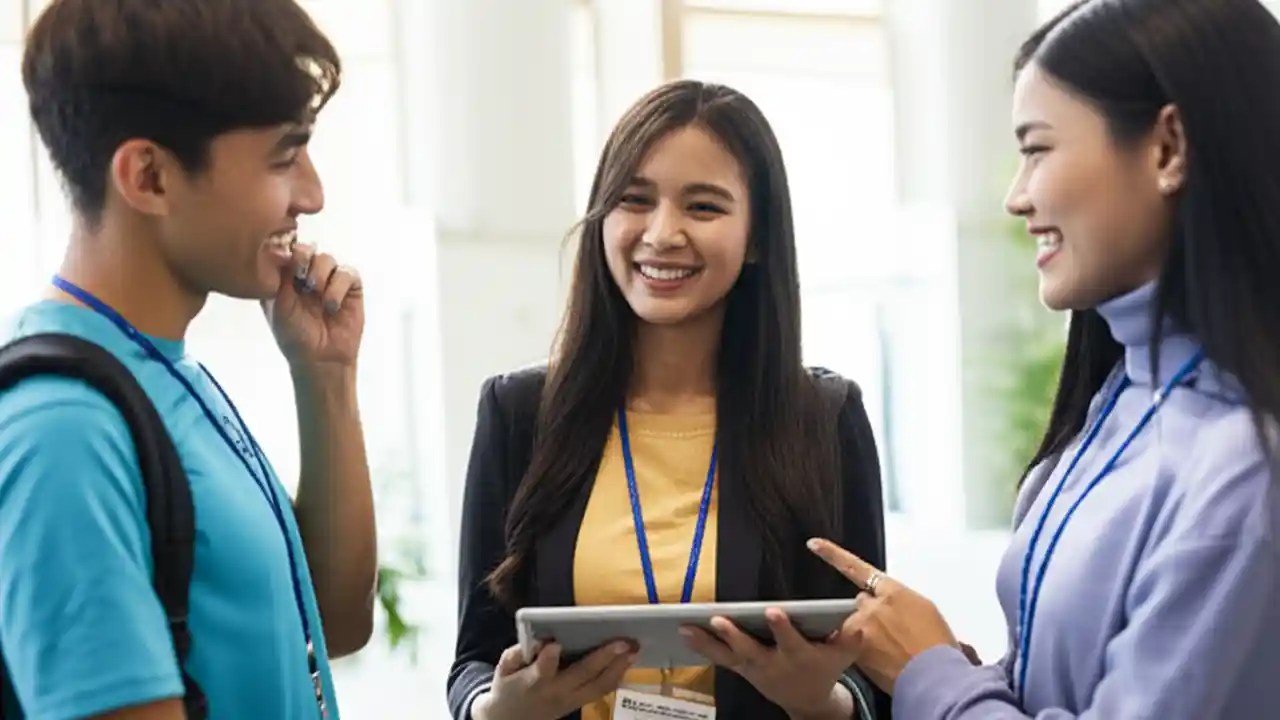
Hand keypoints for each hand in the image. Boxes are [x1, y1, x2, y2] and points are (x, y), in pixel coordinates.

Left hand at [263, 242, 364, 369]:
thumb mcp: (278, 304)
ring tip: (316, 293)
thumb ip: (280, 276)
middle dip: (304, 259)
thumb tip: (286, 250)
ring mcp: (330, 281)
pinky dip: (339, 286)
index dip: (288, 251)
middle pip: (309, 249)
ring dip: (321, 274)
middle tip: (302, 277)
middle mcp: (308, 276)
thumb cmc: (294, 336)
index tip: (287, 264)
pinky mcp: (351, 288)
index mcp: (286, 278)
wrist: (320, 358)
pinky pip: (347, 273)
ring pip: (328, 259)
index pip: (287, 251)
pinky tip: (332, 306)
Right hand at [472, 641, 635, 719]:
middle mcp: (555, 692)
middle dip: (604, 658)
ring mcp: (570, 700)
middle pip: (582, 676)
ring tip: (634, 650)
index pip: (541, 671)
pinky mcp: (579, 704)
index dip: (548, 659)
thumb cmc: (507, 687)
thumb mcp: (503, 669)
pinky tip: (628, 662)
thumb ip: (518, 654)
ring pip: (598, 687)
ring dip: (618, 668)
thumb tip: (538, 641)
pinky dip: (617, 677)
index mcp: (532, 682)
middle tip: (623, 642)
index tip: (555, 644)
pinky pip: (601, 691)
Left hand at [679, 609, 857, 718]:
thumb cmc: (824, 669)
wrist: (808, 702)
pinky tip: (684, 631)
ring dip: (707, 642)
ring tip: (686, 627)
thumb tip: (858, 623)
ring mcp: (753, 667)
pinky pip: (718, 657)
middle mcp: (771, 663)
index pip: (789, 640)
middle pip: (749, 649)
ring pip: (727, 655)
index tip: (773, 611)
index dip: (781, 627)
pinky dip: (701, 646)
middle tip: (719, 620)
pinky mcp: (741, 668)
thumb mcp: (842, 657)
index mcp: (797, 656)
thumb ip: (849, 640)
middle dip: (734, 635)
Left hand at [808, 537, 958, 692]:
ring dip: (865, 636)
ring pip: (854, 626)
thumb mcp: (926, 612)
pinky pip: (850, 646)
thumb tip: (893, 607)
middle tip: (891, 635)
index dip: (833, 555)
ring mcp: (861, 625)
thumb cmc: (938, 647)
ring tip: (890, 654)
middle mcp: (874, 604)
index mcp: (894, 591)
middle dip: (870, 616)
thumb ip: (902, 602)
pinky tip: (882, 663)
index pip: (857, 568)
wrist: (935, 675)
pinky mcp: (854, 646)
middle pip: (860, 604)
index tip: (813, 544)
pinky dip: (861, 653)